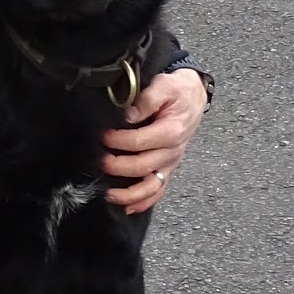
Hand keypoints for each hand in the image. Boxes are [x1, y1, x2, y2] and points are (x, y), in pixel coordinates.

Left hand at [100, 68, 208, 214]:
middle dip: (117, 166)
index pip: (139, 142)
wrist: (194, 97)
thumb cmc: (178, 91)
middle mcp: (172, 151)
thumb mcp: (165, 86)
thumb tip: (128, 115)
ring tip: (109, 194)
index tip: (102, 137)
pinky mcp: (168, 168)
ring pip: (151, 186)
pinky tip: (128, 207)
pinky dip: (144, 202)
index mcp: (171, 131)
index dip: (118, 141)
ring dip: (129, 194)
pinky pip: (158, 190)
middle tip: (98, 161)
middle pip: (142, 166)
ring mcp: (170, 163)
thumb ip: (147, 99)